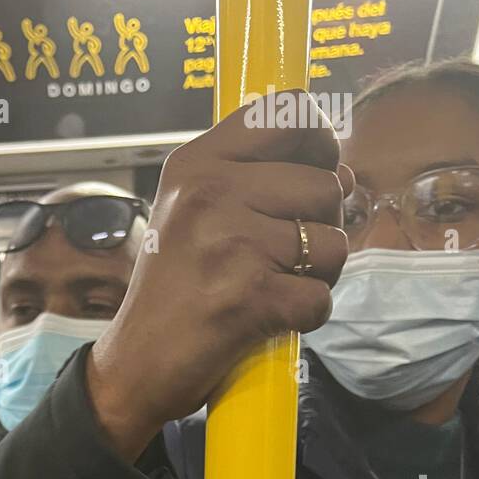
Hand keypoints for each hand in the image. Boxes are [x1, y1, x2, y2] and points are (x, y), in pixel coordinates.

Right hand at [87, 92, 351, 458]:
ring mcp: (230, 244)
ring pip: (332, 244)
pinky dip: (305, 318)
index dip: (321, 141)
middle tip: (281, 256)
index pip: (290, 112)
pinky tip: (270, 320)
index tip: (314, 172)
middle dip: (322, 227)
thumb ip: (256, 180)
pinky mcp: (249, 297)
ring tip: (273, 287)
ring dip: (317, 275)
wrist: (133, 366)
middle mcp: (210, 194)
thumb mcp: (189, 213)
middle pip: (327, 186)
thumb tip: (344, 174)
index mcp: (196, 164)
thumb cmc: (172, 291)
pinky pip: (320, 298)